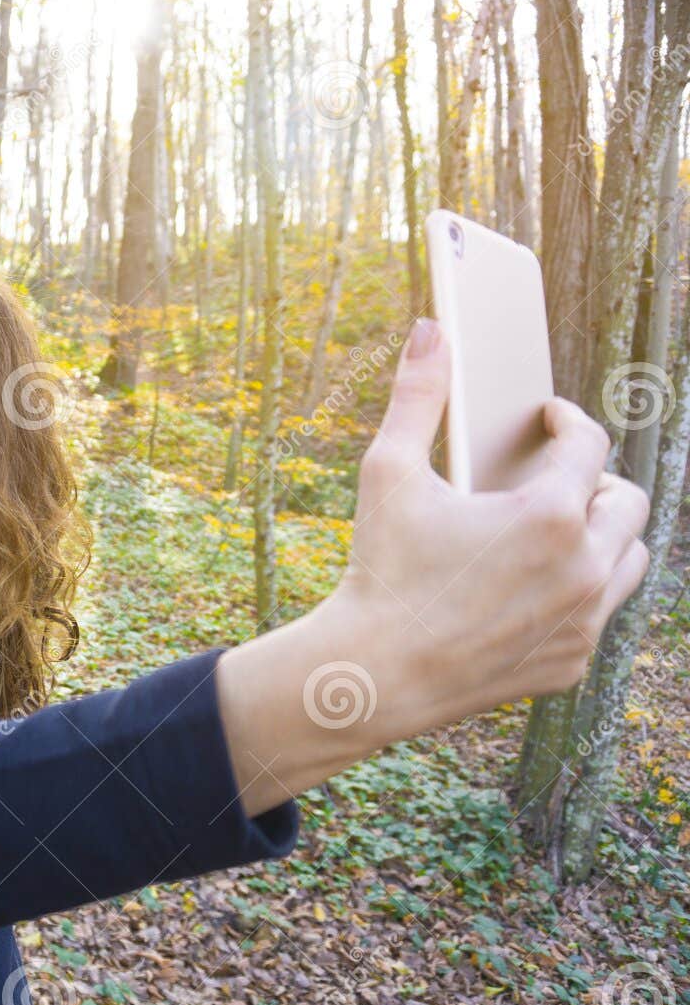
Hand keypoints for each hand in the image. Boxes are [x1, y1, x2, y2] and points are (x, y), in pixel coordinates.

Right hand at [330, 316, 650, 725]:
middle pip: (625, 500)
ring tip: (559, 526)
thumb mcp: (389, 474)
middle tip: (555, 475)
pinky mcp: (571, 661)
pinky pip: (599, 611)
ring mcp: (582, 619)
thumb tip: (430, 333)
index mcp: (548, 515)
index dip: (567, 419)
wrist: (374, 671)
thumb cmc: (379, 570)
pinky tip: (537, 581)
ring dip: (602, 534)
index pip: (588, 444)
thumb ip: (416, 399)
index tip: (550, 416)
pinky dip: (580, 589)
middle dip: (594, 479)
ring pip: (630, 557)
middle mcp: (582, 566)